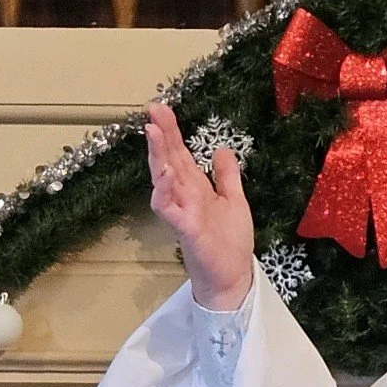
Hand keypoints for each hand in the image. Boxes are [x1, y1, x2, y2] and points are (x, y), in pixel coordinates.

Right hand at [145, 102, 254, 309]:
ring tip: (153, 134)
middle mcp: (185, 197)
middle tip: (153, 110)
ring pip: (163, 181)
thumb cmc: (230, 242)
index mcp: (196, 188)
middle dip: (161, 136)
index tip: (161, 109)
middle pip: (169, 161)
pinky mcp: (186, 230)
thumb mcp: (234, 200)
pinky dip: (165, 194)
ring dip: (157, 158)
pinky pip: (170, 210)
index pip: (180, 155)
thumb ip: (227, 176)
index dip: (171, 132)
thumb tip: (222, 149)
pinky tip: (165, 177)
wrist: (232, 277)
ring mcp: (183, 212)